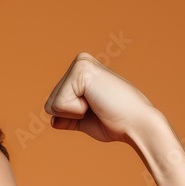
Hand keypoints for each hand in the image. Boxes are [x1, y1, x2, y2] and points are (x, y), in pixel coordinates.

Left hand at [43, 52, 157, 143]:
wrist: (135, 124)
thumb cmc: (116, 123)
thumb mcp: (86, 121)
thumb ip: (69, 119)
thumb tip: (52, 121)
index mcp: (82, 71)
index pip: (54, 103)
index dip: (71, 117)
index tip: (95, 111)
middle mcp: (80, 61)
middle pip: (49, 102)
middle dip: (70, 115)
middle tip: (97, 108)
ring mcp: (80, 63)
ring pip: (52, 103)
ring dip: (73, 113)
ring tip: (97, 104)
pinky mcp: (81, 70)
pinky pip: (58, 104)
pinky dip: (76, 111)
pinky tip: (96, 102)